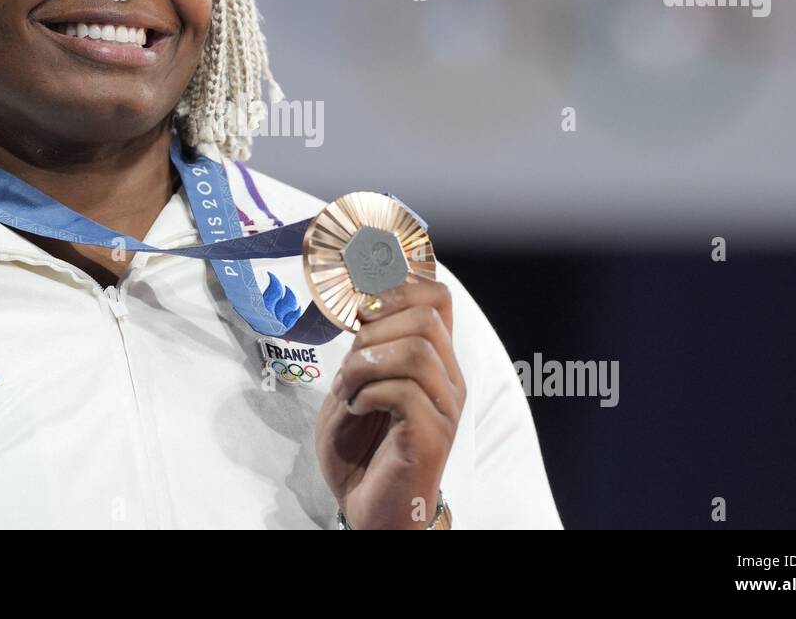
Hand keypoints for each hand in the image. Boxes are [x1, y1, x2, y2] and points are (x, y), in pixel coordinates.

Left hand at [315, 276, 464, 528]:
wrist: (367, 508)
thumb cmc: (360, 449)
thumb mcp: (353, 385)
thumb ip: (362, 347)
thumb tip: (359, 304)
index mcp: (433, 360)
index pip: (437, 298)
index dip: (398, 287)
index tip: (358, 307)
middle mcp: (448, 378)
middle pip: (426, 317)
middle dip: (373, 330)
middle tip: (349, 364)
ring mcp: (444, 407)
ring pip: (415, 351)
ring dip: (365, 364)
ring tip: (348, 391)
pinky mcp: (432, 435)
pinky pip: (403, 392)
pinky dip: (367, 393)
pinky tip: (355, 409)